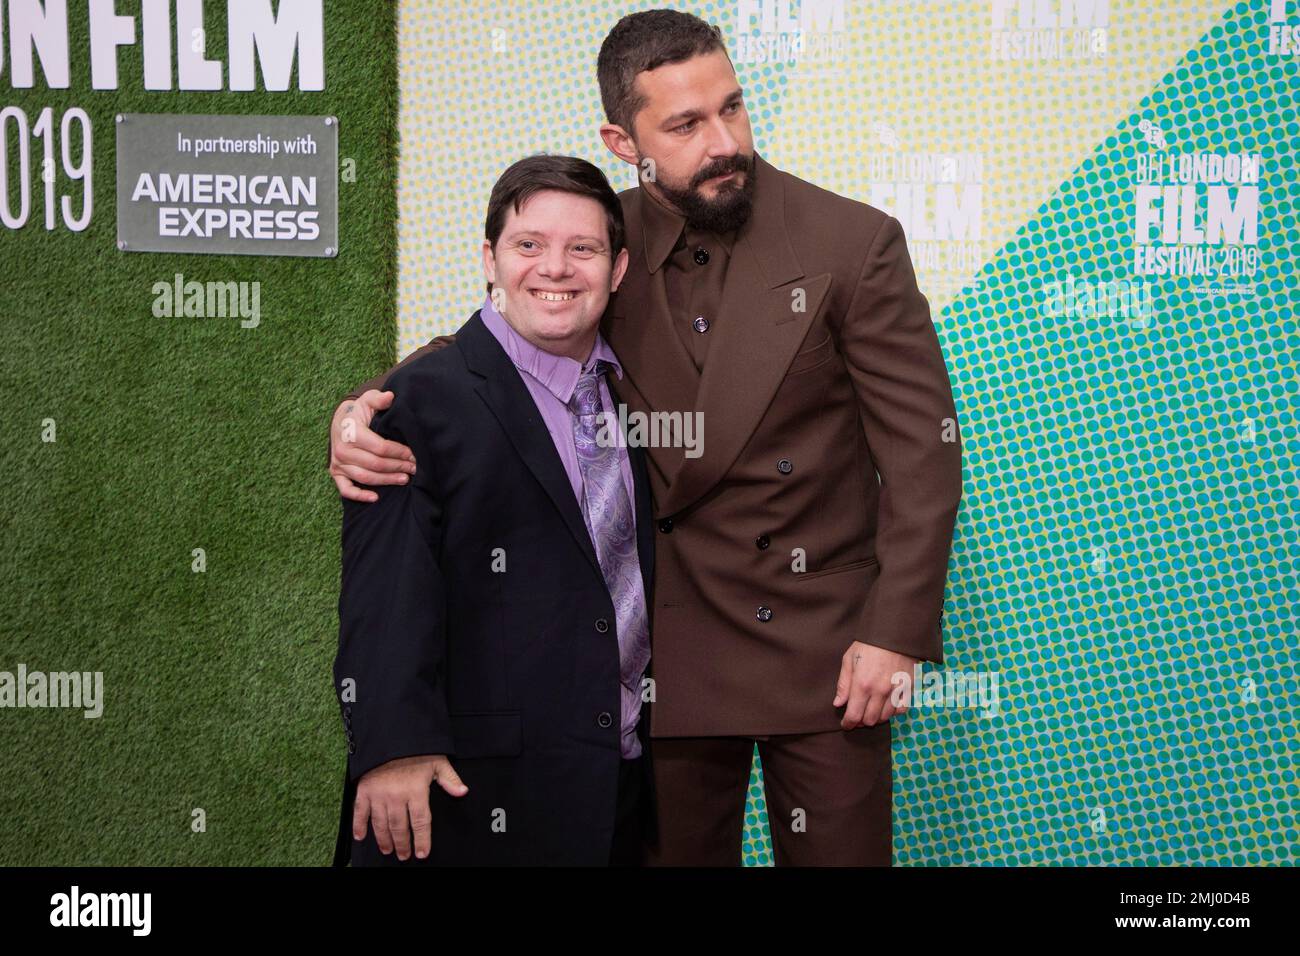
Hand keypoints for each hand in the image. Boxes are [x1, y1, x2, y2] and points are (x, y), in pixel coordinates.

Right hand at [329, 389, 416, 502]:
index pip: (380, 448)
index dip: (399, 452)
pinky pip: (345, 489)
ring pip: (366, 477)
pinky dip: (359, 496)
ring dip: (387, 481)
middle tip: (414, 468)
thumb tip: (390, 397)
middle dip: (398, 467)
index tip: (414, 454)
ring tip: (405, 479)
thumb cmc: (359, 412)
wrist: (340, 420)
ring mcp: (338, 463)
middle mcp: (342, 450)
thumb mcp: (368, 400)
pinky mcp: (335, 472)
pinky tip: (375, 498)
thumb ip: (379, 399)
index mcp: (351, 432)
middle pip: (376, 464)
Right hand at [352, 754, 467, 859]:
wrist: (390, 735)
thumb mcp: (437, 761)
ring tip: (388, 850)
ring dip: (384, 840)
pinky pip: (359, 812)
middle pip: (399, 827)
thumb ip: (450, 779)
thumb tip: (463, 792)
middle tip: (403, 855)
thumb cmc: (416, 750)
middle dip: (402, 844)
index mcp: (416, 790)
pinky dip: (358, 826)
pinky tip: (360, 837)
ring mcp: (378, 794)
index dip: (422, 840)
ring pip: (380, 824)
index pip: (420, 822)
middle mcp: (396, 795)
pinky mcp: (364, 790)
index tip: (422, 853)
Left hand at [833, 642, 916, 729]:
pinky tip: (887, 706)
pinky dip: (893, 712)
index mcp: (862, 685)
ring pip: (886, 717)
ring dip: (877, 717)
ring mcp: (896, 690)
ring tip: (871, 709)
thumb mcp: (849, 660)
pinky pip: (902, 709)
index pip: (854, 715)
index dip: (848, 724)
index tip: (846, 724)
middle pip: (870, 720)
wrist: (894, 632)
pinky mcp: (909, 687)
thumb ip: (843, 684)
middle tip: (858, 716)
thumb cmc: (868, 644)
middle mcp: (880, 691)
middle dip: (861, 721)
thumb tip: (838, 703)